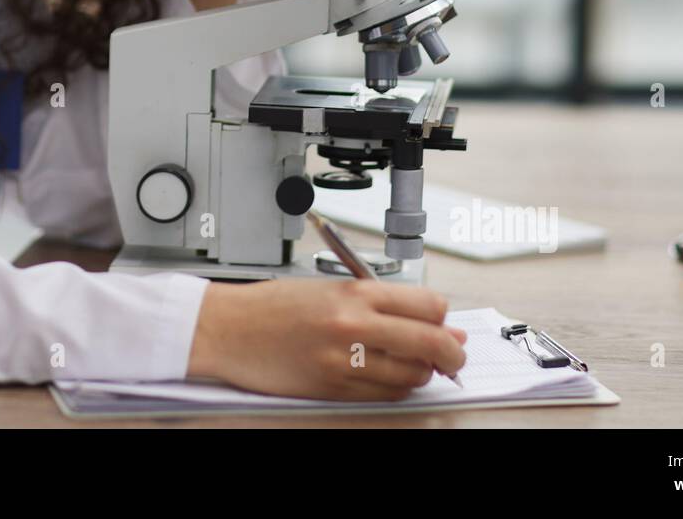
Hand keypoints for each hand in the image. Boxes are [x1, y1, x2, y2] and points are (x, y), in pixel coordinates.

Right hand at [187, 278, 467, 399]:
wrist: (229, 329)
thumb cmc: (272, 306)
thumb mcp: (327, 288)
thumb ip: (377, 302)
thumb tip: (428, 320)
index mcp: (354, 292)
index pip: (428, 305)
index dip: (443, 317)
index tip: (444, 323)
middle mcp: (354, 325)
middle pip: (431, 342)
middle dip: (452, 352)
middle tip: (453, 355)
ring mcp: (345, 360)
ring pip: (412, 374)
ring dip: (422, 372)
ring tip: (415, 364)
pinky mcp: (334, 388)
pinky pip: (384, 394)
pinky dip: (396, 387)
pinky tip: (389, 376)